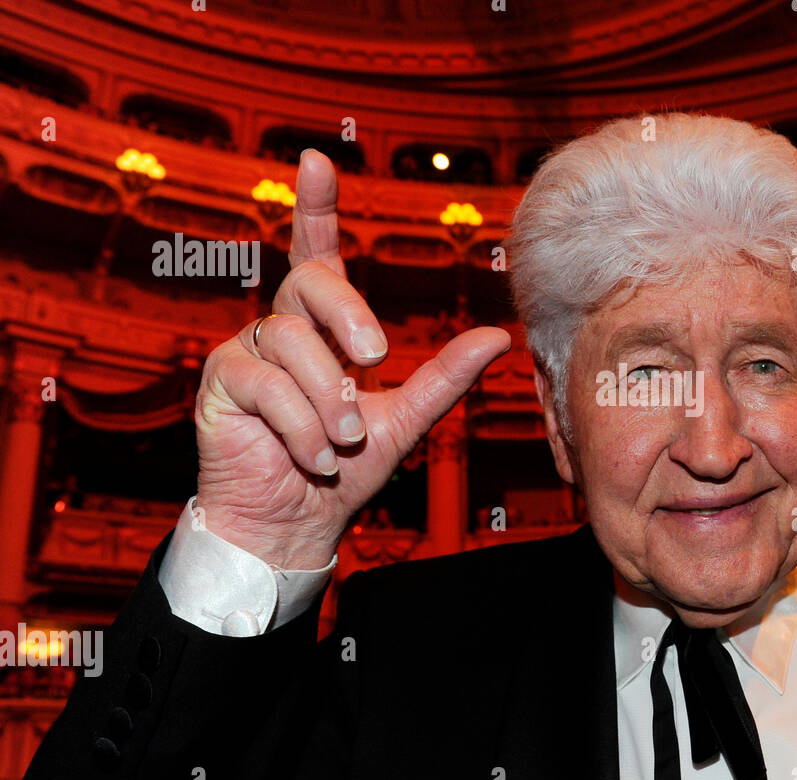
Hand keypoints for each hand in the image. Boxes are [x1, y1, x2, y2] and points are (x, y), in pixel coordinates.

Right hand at [194, 150, 510, 567]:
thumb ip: (445, 375)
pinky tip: (313, 454)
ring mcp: (246, 351)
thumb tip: (497, 336)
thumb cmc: (345, 470)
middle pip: (310, 283)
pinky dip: (299, 424)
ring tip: (341, 440)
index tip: (318, 160)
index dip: (317, 205)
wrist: (298, 523)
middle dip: (349, 317)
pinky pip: (265, 383)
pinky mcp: (221, 383)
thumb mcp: (406, 419)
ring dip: (329, 398)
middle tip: (375, 361)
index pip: (316, 252)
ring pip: (292, 342)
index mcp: (323, 326)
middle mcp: (282, 327)